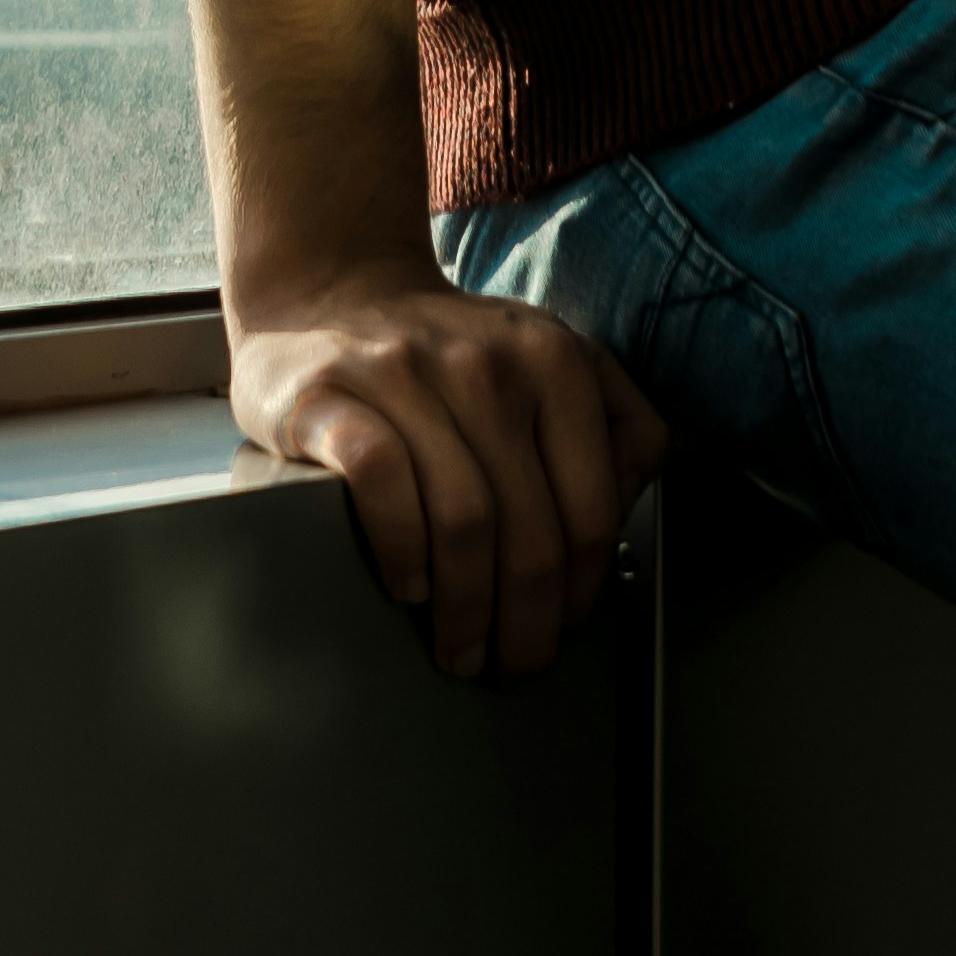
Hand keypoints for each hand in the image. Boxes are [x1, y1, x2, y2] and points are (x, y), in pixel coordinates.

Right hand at [228, 265, 667, 682]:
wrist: (330, 290)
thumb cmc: (447, 356)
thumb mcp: (547, 364)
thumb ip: (611, 424)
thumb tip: (624, 510)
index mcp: (556, 359)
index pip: (593, 508)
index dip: (583, 591)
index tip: (564, 629)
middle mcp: (488, 360)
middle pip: (532, 530)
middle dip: (527, 623)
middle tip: (512, 664)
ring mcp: (406, 371)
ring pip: (464, 520)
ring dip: (467, 609)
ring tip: (459, 647)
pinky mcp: (333, 392)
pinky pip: (382, 483)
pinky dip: (402, 550)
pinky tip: (408, 585)